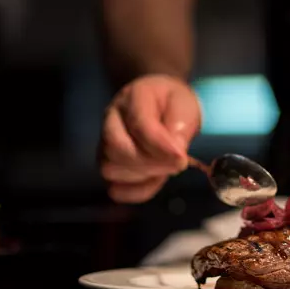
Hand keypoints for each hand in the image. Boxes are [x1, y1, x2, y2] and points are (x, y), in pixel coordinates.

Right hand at [99, 74, 200, 202]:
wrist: (163, 104)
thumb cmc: (174, 103)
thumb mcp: (184, 106)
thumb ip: (180, 127)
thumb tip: (175, 154)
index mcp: (133, 97)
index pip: (139, 125)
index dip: (160, 147)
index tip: (182, 158)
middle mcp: (112, 119)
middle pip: (117, 150)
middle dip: (151, 162)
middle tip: (177, 164)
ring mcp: (105, 142)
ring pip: (111, 169)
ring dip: (143, 176)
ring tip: (166, 167)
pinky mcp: (109, 164)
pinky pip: (115, 189)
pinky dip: (137, 191)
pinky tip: (155, 180)